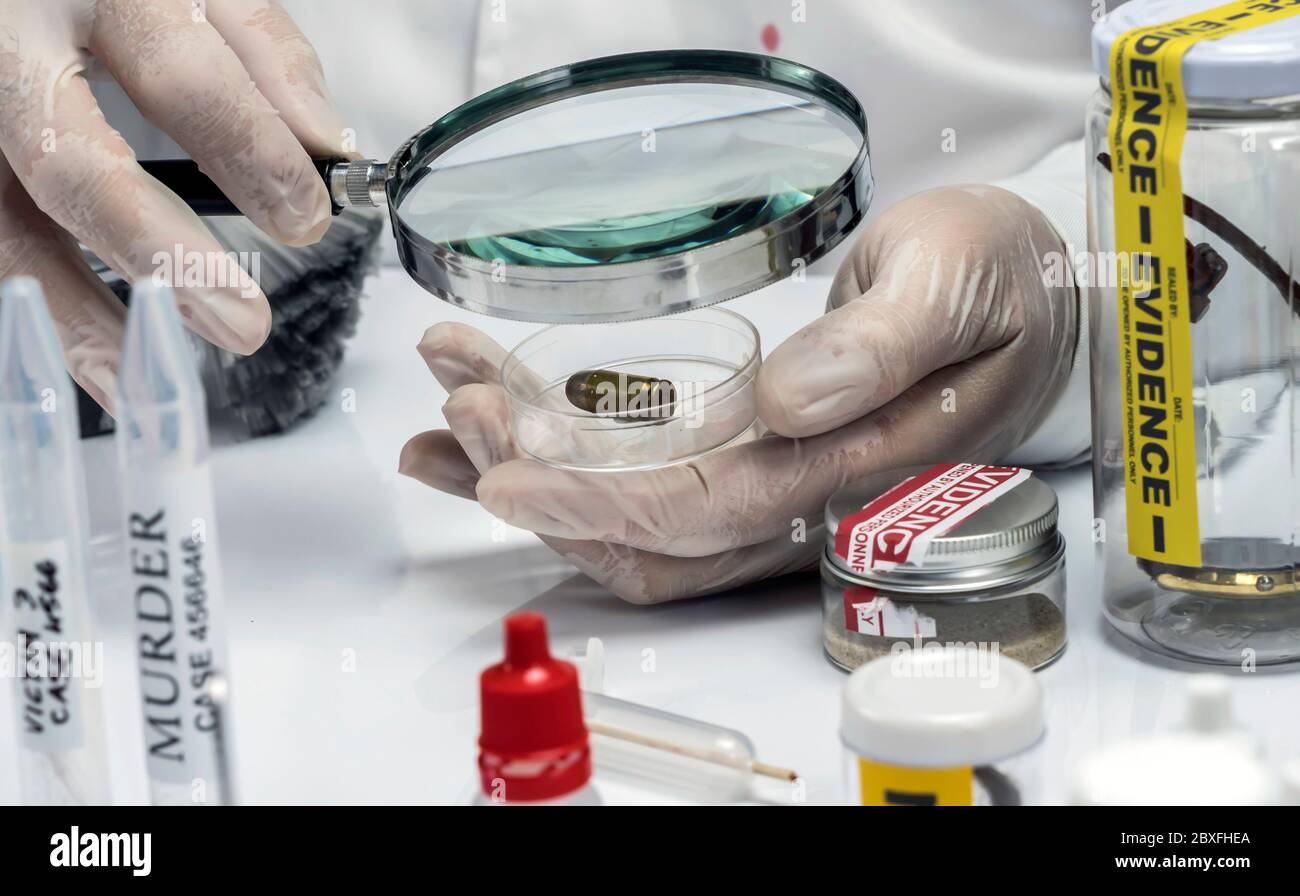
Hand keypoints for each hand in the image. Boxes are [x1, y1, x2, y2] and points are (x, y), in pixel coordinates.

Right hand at [0, 0, 355, 409]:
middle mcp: (7, 45)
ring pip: (7, 226)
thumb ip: (264, 58)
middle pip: (72, 163)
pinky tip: (89, 362)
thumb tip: (328, 148)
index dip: (251, 152)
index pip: (181, 75)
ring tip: (143, 384)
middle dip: (162, 255)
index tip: (307, 217)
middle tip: (242, 322)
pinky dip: (38, 307)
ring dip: (77, 316)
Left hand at [402, 186, 1076, 603]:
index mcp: (851, 460)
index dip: (600, 503)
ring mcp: (769, 474)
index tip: (504, 475)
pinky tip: (495, 413)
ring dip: (533, 469)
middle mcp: (799, 489)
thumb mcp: (951, 285)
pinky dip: (561, 449)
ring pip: (632, 512)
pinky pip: (644, 471)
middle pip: (650, 530)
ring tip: (451, 409)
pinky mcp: (746, 445)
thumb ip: (878, 349)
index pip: (708, 510)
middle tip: (465, 410)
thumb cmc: (1000, 282)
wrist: (1023, 294)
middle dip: (543, 481)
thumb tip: (788, 402)